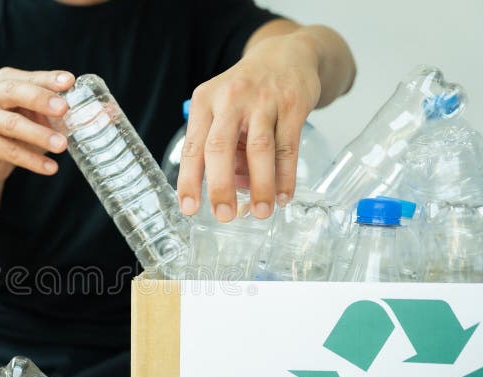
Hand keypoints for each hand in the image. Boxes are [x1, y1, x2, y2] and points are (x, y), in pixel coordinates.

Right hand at [0, 67, 74, 184]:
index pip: (29, 77)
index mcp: (4, 80)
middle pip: (14, 92)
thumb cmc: (17, 130)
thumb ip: (57, 109)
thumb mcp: (35, 115)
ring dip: (40, 135)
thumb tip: (100, 112)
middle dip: (40, 100)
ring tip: (62, 145)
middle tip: (64, 109)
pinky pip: (11, 152)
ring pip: (13, 124)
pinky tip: (50, 167)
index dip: (49, 79)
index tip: (69, 81)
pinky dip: (33, 160)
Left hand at [177, 32, 321, 220]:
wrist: (287, 55)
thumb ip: (222, 147)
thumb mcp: (222, 108)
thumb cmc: (247, 92)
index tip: (190, 208)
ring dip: (260, 185)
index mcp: (205, 101)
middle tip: (224, 216)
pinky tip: (283, 196)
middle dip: (220, 186)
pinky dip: (286, 176)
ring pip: (259, 149)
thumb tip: (226, 193)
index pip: (193, 146)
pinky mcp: (293, 104)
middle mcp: (230, 99)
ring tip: (260, 212)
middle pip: (220, 147)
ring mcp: (263, 101)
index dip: (190, 180)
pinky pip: (288, 146)